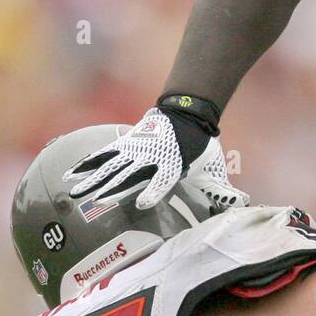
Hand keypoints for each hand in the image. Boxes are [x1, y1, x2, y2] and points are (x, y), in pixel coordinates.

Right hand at [65, 107, 248, 210]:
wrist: (188, 112)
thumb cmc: (200, 146)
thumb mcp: (213, 167)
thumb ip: (222, 190)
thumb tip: (244, 204)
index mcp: (172, 166)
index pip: (161, 180)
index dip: (153, 190)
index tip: (143, 202)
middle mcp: (150, 158)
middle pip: (127, 174)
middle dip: (110, 189)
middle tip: (93, 202)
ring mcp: (135, 150)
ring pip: (109, 166)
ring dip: (91, 180)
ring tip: (73, 193)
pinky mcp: (124, 143)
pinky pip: (102, 154)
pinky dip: (86, 163)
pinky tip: (71, 172)